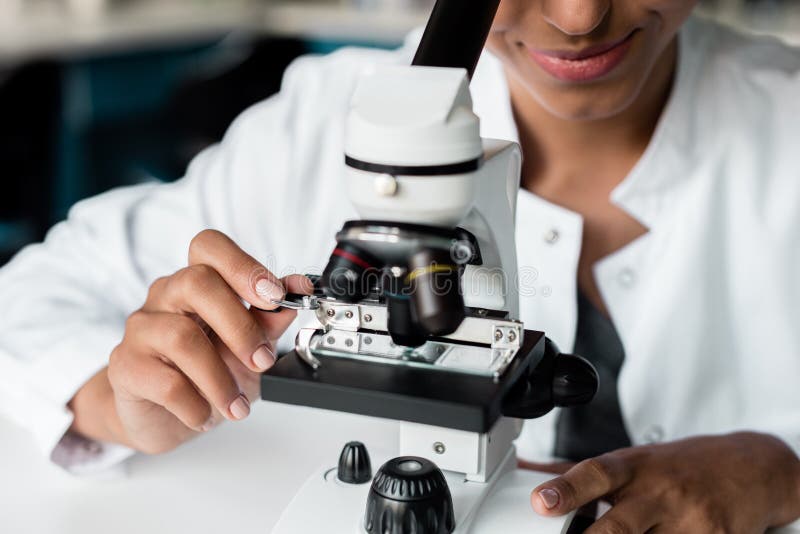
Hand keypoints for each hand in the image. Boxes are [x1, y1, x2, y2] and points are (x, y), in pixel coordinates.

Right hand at [70, 229, 312, 453]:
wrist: (163, 417)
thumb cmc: (207, 374)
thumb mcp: (249, 346)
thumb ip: (270, 317)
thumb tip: (298, 288)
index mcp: (197, 282)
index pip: (210, 246)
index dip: (244, 266)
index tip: (276, 296)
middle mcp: (166, 296)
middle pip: (197, 282)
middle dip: (239, 325)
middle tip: (262, 361)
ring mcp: (142, 328)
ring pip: (182, 337)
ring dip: (220, 378)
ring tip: (238, 405)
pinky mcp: (125, 366)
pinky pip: (165, 381)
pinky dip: (195, 404)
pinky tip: (205, 414)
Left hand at [529, 432, 799, 532]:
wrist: (749, 468)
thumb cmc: (678, 467)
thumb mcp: (632, 461)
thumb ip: (582, 475)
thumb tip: (531, 473)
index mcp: (632, 467)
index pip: (594, 475)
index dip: (565, 489)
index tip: (540, 502)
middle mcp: (659, 491)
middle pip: (619, 525)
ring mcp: (690, 520)